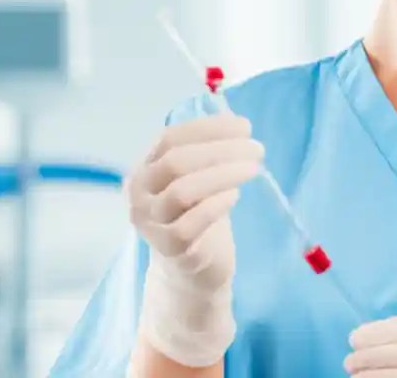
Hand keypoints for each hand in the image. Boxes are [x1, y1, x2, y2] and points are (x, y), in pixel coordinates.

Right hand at [125, 114, 264, 366]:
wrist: (191, 272)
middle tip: (256, 148)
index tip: (245, 126)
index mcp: (145, 169)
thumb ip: (209, 153)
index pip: (171, 139)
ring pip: (182, 191)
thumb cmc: (199, 216)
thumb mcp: (200, 179)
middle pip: (176, 162)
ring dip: (222, 174)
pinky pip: (189, 225)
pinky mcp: (170, 250)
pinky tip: (234, 196)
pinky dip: (215, 205)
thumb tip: (237, 124)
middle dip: (221, 150)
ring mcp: (150, 224)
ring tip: (253, 169)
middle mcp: (139, 195)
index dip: (209, 129)